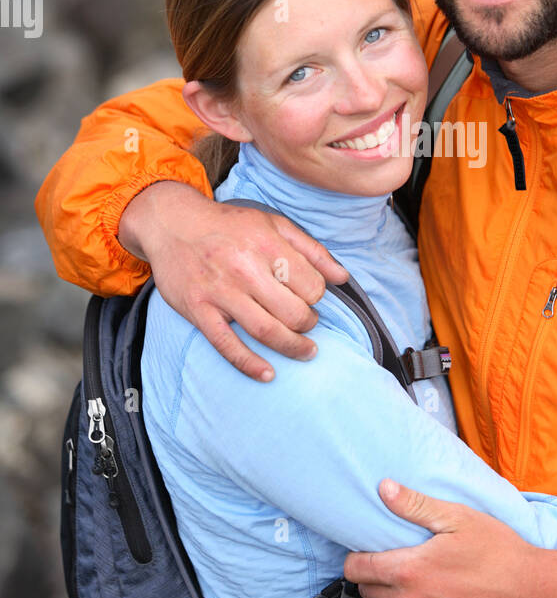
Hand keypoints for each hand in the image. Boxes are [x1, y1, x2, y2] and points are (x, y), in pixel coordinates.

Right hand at [119, 182, 348, 378]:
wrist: (173, 223)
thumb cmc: (229, 225)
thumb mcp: (274, 224)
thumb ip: (312, 250)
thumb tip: (343, 278)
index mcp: (268, 244)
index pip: (311, 285)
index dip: (318, 296)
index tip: (311, 298)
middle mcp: (246, 268)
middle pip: (294, 312)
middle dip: (309, 323)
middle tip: (308, 323)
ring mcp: (220, 292)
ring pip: (267, 331)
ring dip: (292, 347)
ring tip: (306, 351)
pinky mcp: (198, 310)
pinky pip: (227, 344)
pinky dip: (249, 364)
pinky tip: (268, 374)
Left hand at [344, 480, 556, 597]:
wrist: (533, 593)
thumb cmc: (499, 552)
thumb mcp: (458, 518)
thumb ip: (415, 505)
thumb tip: (383, 488)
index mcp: (409, 572)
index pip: (356, 570)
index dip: (358, 559)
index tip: (370, 553)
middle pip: (368, 594)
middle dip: (378, 578)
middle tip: (402, 565)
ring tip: (418, 587)